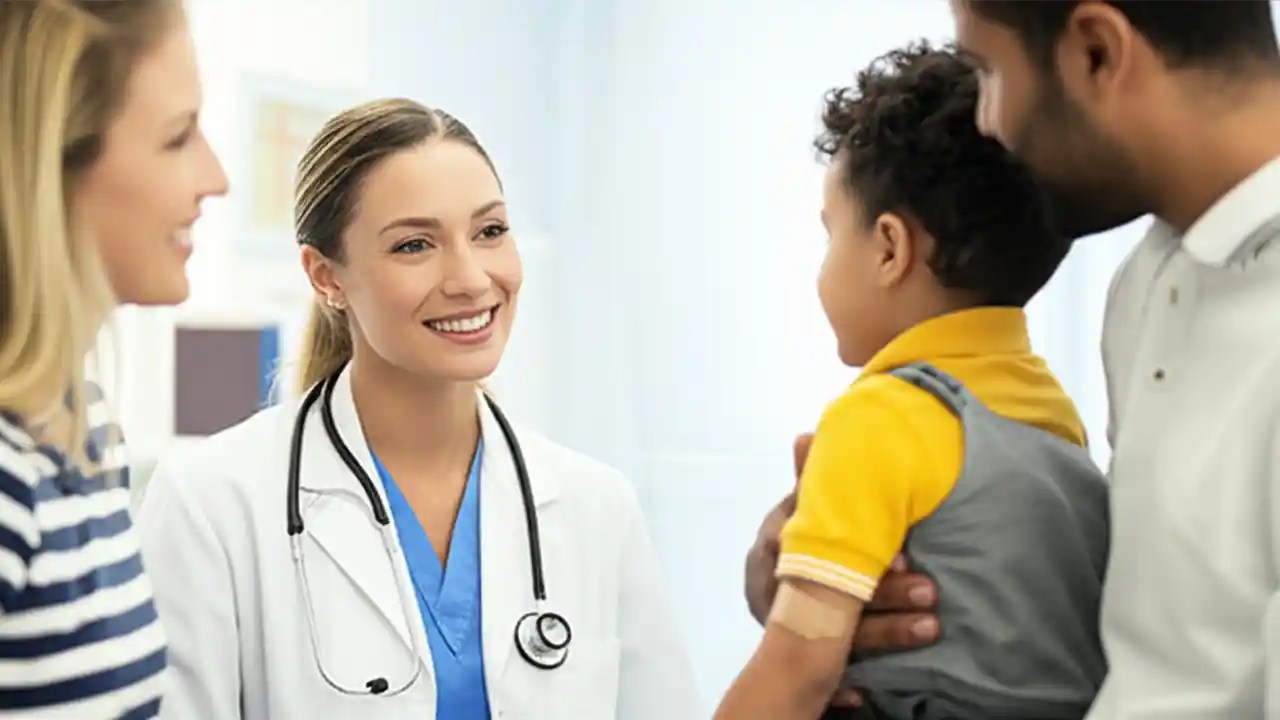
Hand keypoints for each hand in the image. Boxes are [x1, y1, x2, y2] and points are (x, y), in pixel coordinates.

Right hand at [743, 433, 941, 705]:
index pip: (822, 547)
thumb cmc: (795, 546)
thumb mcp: (798, 514)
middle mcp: (775, 590)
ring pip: (832, 636)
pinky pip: (815, 683)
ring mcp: (784, 629)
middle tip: (931, 590)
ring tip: (931, 627)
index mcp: (777, 548)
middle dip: (881, 594)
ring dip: (880, 635)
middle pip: (829, 593)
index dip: (862, 552)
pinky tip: (865, 695)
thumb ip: (809, 482)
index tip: (906, 550)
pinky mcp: (797, 665)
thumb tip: (807, 434)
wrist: (771, 602)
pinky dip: (839, 689)